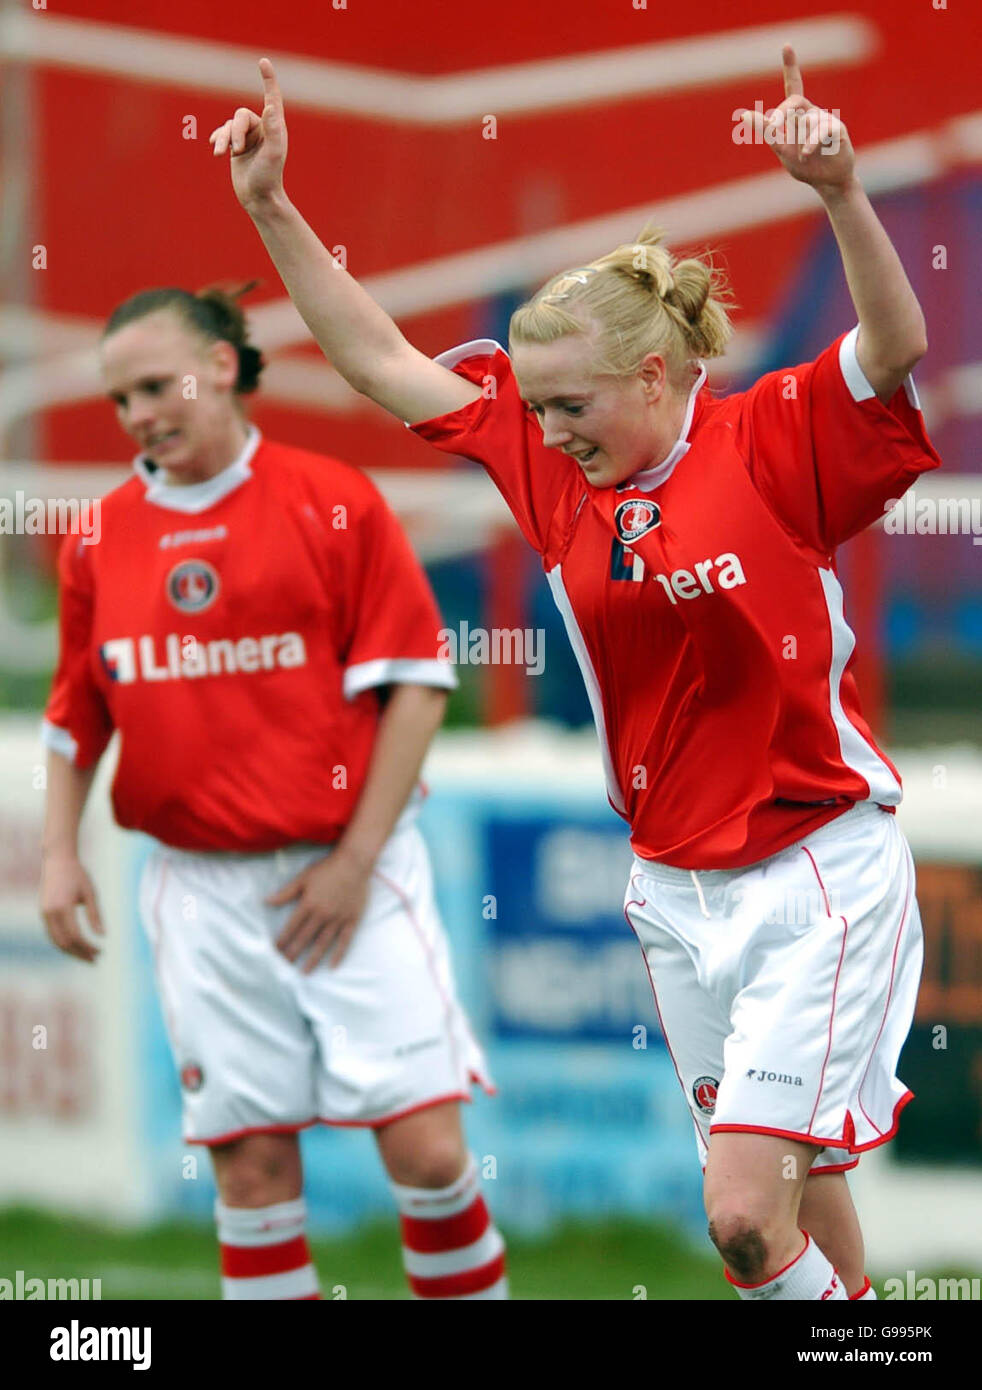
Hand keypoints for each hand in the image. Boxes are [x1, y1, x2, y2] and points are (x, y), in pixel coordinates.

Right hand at [40, 853, 103, 963]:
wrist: (58, 860)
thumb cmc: (78, 875)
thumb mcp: (91, 893)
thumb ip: (95, 915)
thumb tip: (103, 936)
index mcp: (63, 907)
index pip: (75, 935)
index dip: (87, 947)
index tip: (100, 952)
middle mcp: (50, 913)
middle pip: (64, 942)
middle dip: (79, 953)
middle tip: (95, 960)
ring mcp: (44, 913)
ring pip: (56, 940)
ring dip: (71, 951)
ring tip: (87, 956)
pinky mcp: (43, 913)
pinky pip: (53, 933)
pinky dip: (64, 942)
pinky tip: (77, 945)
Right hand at [209, 58, 287, 208]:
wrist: (258, 198)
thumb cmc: (269, 177)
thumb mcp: (273, 153)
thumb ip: (273, 129)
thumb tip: (270, 106)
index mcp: (274, 127)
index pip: (271, 97)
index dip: (267, 79)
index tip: (263, 62)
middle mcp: (262, 129)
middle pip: (240, 115)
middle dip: (235, 132)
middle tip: (238, 151)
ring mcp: (248, 137)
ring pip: (228, 126)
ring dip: (223, 139)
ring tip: (219, 155)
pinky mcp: (236, 146)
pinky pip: (221, 134)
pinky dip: (217, 140)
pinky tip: (215, 148)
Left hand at [267, 847, 371, 972]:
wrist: (354, 862)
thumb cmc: (327, 868)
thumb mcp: (303, 877)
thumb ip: (285, 892)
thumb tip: (266, 901)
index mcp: (308, 904)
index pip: (291, 927)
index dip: (282, 940)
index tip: (275, 951)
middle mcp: (322, 915)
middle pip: (304, 938)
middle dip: (293, 953)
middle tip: (285, 966)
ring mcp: (338, 919)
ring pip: (323, 943)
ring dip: (313, 959)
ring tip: (304, 972)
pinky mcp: (352, 920)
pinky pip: (345, 941)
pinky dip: (339, 954)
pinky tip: (332, 966)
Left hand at [736, 45, 855, 192]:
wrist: (827, 182)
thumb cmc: (805, 165)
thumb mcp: (781, 149)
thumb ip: (766, 131)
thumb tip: (744, 115)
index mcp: (798, 115)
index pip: (794, 86)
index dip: (791, 66)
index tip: (787, 45)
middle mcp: (812, 112)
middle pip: (794, 101)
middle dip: (781, 114)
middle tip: (773, 126)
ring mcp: (826, 119)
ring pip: (807, 120)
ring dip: (800, 142)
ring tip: (803, 156)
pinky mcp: (838, 129)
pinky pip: (822, 129)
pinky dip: (811, 142)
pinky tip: (807, 152)